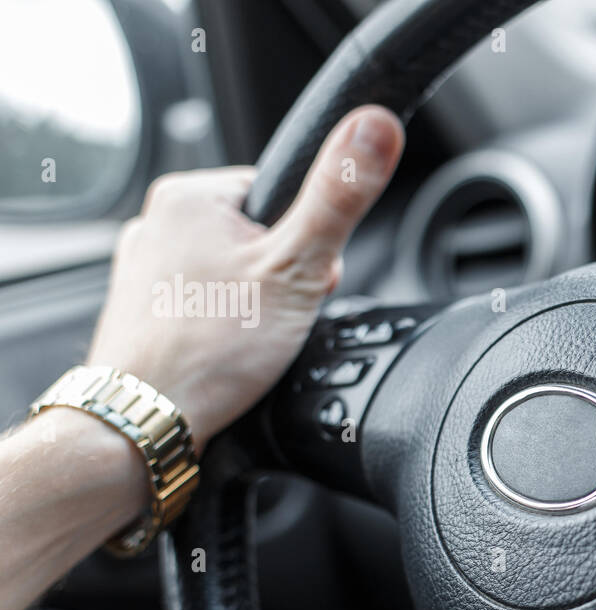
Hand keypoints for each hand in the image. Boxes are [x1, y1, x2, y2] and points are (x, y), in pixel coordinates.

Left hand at [85, 106, 404, 453]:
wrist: (145, 419)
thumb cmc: (210, 350)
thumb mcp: (296, 267)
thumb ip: (339, 198)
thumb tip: (375, 128)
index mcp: (190, 194)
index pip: (282, 197)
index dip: (308, 245)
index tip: (300, 283)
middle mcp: (156, 221)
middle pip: (261, 238)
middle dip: (282, 281)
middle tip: (275, 319)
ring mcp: (144, 267)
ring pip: (234, 276)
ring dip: (255, 307)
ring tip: (246, 341)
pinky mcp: (143, 309)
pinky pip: (205, 305)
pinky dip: (223, 328)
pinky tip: (224, 353)